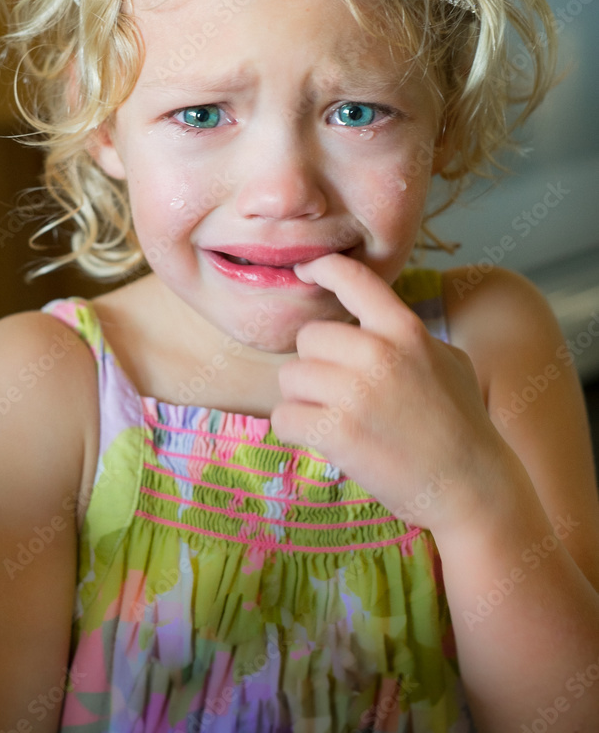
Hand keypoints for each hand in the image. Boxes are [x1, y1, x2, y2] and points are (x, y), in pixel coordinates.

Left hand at [271, 254, 506, 532]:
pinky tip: (322, 440)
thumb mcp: (448, 360)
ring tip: (334, 418)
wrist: (473, 490)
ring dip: (303, 400)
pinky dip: (295, 430)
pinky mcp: (337, 433)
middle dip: (316, 364)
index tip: (305, 269)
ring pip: (290, 377)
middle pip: (309, 337)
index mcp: (405, 330)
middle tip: (340, 393)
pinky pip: (284, 417)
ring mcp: (356, 394)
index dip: (322, 267)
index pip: (353, 278)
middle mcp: (379, 354)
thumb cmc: (462, 425)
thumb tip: (370, 315)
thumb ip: (406, 335)